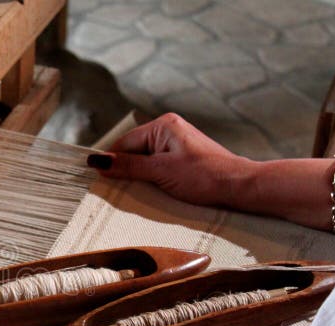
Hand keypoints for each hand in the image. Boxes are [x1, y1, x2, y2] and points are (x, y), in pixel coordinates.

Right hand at [87, 113, 251, 206]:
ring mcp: (176, 142)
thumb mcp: (160, 172)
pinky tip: (155, 188)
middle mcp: (168, 129)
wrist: (238, 186)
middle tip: (125, 191)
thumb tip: (96, 161)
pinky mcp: (182, 156)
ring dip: (139, 176)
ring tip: (144, 190)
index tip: (104, 183)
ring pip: (144, 159)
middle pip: (132, 150)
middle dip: (127, 170)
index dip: (113, 163)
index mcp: (162, 126)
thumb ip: (127, 166)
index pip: (124, 144)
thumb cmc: (203, 176)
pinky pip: (156, 164)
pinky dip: (151, 177)